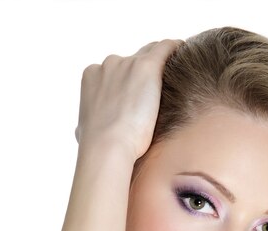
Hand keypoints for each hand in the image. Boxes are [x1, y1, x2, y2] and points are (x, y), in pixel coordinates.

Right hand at [75, 39, 182, 160]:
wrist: (107, 146)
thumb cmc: (97, 145)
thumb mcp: (83, 128)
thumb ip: (90, 118)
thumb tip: (84, 128)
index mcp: (92, 75)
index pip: (117, 70)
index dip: (131, 80)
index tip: (144, 92)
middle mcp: (108, 64)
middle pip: (134, 59)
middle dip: (146, 71)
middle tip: (163, 86)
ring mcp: (127, 63)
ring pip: (152, 53)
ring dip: (163, 61)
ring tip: (179, 70)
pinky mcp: (147, 67)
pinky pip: (166, 48)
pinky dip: (175, 48)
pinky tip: (184, 51)